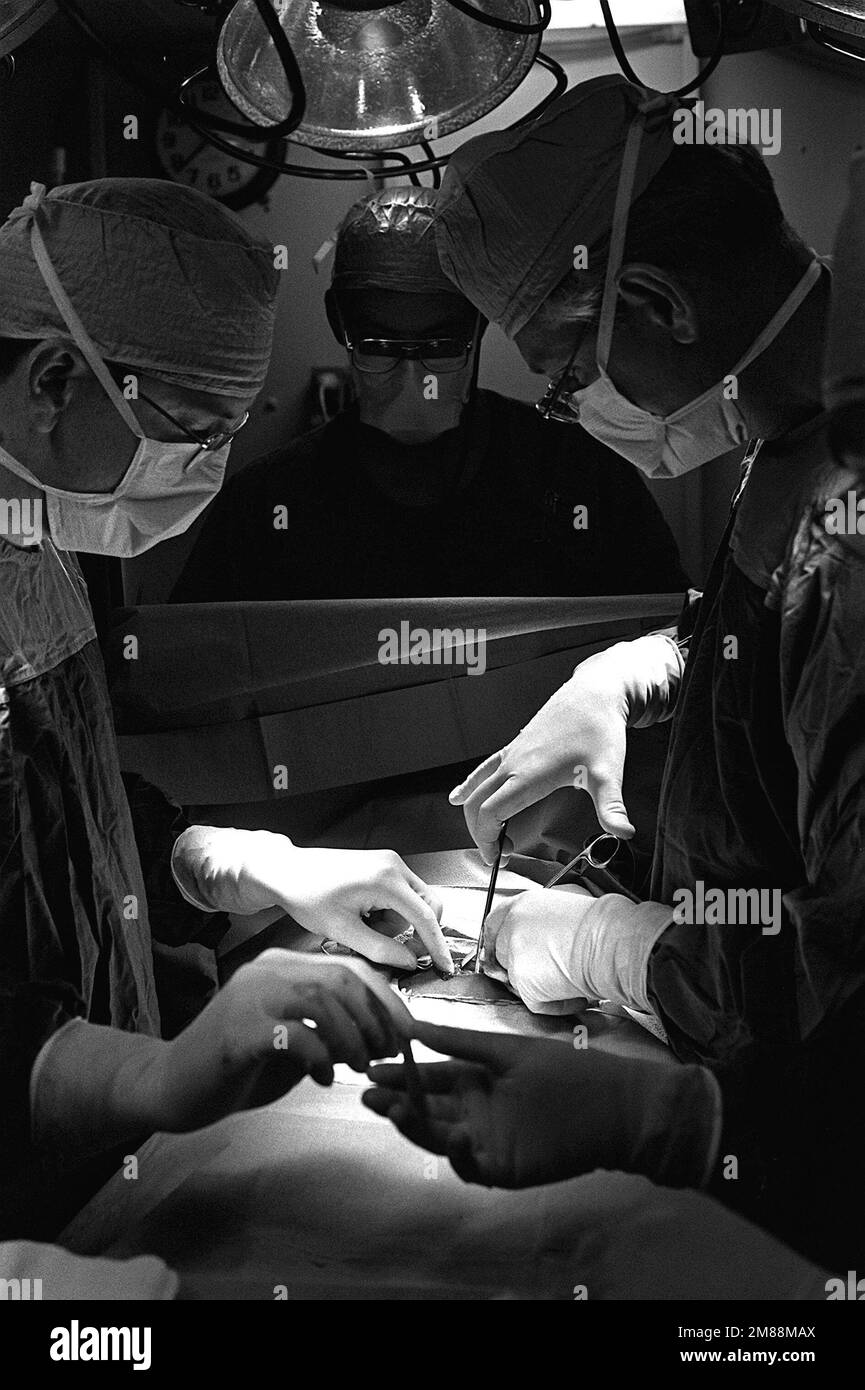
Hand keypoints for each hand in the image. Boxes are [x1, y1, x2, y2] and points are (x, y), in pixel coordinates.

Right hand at [152, 950, 414, 1131]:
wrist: (172, 1087)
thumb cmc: (236, 1067)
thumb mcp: (294, 1046)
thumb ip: (331, 1034)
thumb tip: (383, 1036)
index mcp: (282, 966)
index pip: (350, 968)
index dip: (386, 1000)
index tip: (407, 1033)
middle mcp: (267, 970)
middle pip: (342, 979)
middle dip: (376, 1018)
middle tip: (388, 1053)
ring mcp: (250, 996)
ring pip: (323, 1000)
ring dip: (353, 1037)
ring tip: (359, 1067)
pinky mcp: (238, 1029)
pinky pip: (295, 1034)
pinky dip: (320, 1058)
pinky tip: (323, 1079)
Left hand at [275, 847, 449, 973]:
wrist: (288, 871)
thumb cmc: (307, 895)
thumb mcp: (342, 931)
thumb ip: (380, 949)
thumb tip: (408, 962)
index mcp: (386, 879)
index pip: (426, 917)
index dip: (437, 945)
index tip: (444, 965)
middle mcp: (393, 865)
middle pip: (427, 907)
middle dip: (412, 932)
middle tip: (384, 944)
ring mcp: (389, 862)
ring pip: (414, 903)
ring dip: (395, 923)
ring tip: (361, 925)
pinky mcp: (383, 865)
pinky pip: (401, 895)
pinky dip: (389, 911)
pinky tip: (363, 914)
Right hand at [363, 1023, 684, 1188]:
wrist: (614, 1106)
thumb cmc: (565, 1072)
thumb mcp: (507, 1050)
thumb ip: (461, 1041)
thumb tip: (412, 1027)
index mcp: (474, 1081)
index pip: (428, 1080)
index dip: (400, 1076)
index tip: (371, 1069)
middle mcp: (474, 1113)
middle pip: (426, 1111)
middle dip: (396, 1103)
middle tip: (368, 1094)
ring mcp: (486, 1142)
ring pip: (439, 1138)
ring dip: (416, 1127)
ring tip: (395, 1110)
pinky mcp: (503, 1168)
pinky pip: (470, 1167)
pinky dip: (459, 1156)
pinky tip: (455, 1136)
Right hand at [449, 636, 681, 862]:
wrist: (594, 694)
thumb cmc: (599, 729)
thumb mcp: (608, 772)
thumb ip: (612, 807)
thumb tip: (623, 833)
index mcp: (528, 775)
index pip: (490, 814)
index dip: (487, 840)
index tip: (498, 860)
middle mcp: (512, 764)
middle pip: (477, 805)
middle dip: (480, 835)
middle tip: (497, 855)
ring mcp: (510, 755)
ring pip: (476, 788)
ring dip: (475, 815)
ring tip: (488, 836)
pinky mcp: (514, 748)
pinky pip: (482, 771)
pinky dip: (469, 788)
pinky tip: (458, 796)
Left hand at [481, 885, 596, 1013]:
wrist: (611, 942)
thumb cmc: (602, 924)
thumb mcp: (566, 905)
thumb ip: (542, 919)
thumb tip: (543, 934)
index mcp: (522, 904)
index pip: (493, 925)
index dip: (499, 941)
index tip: (504, 953)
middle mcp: (512, 927)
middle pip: (502, 956)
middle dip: (522, 968)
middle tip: (547, 973)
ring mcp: (515, 956)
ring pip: (518, 981)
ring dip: (541, 986)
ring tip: (570, 980)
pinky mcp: (524, 983)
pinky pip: (536, 1004)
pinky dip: (556, 1005)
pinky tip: (577, 994)